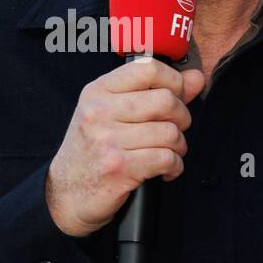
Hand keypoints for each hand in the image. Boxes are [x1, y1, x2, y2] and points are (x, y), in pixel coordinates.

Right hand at [45, 59, 206, 236]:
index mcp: (98, 91)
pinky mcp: (118, 167)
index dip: (175, 82)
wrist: (67, 194)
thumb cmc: (93, 151)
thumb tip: (196, 78)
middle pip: (165, 100)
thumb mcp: (114, 113)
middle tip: (174, 131)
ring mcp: (107, 139)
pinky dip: (174, 167)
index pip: (148, 68)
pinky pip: (166, 158)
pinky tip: (165, 171)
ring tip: (169, 153)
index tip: (177, 97)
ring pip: (169, 132)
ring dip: (178, 147)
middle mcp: (99, 111)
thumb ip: (156, 91)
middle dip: (182, 118)